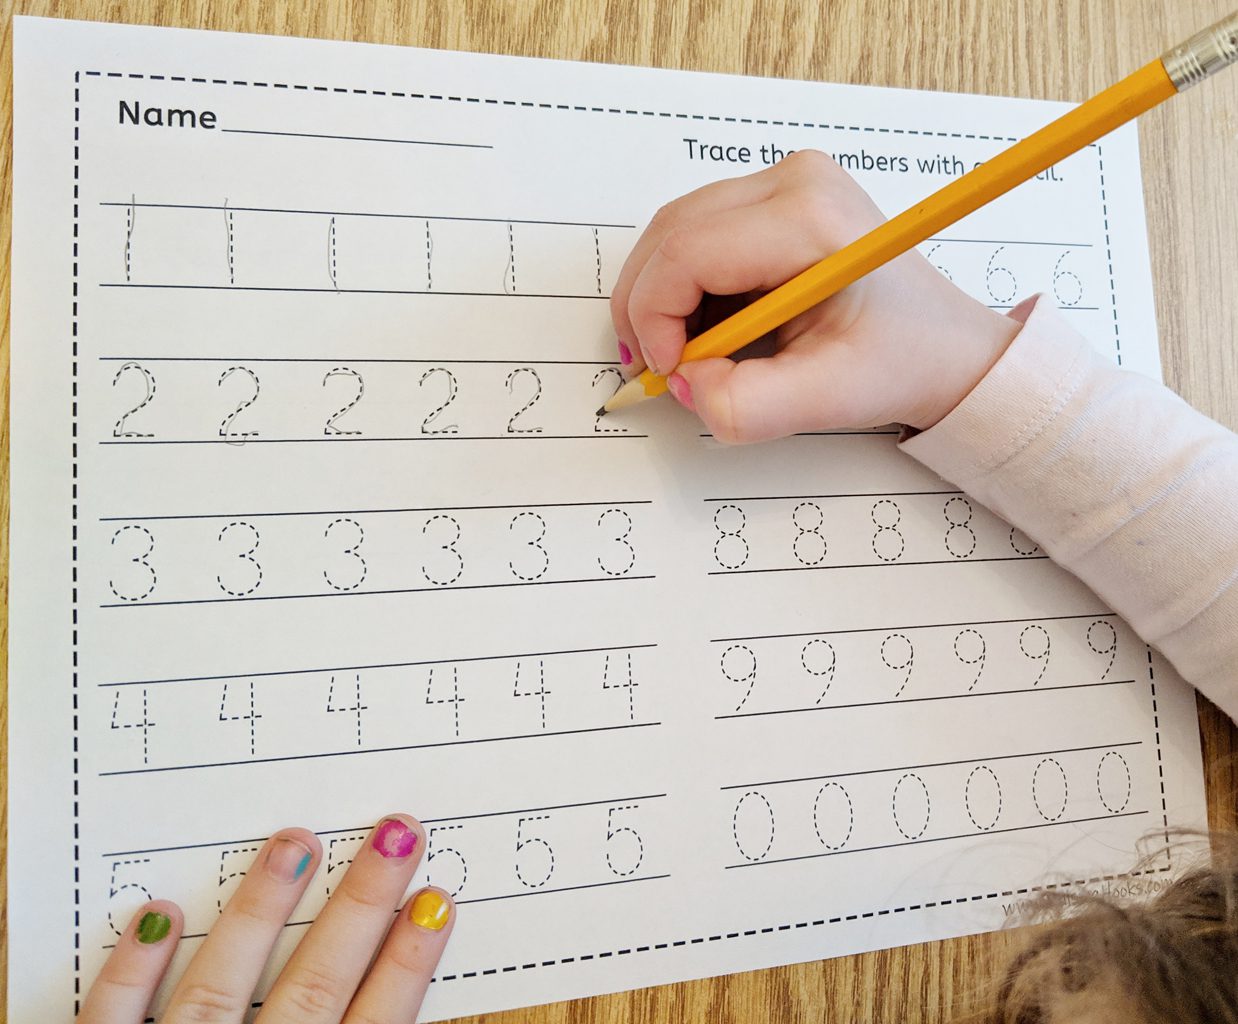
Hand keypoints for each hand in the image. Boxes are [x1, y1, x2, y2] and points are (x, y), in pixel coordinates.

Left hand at [78, 814, 453, 1023]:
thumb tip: (384, 996)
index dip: (408, 963)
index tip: (437, 902)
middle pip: (315, 987)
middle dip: (360, 908)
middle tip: (396, 835)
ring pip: (222, 987)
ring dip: (261, 913)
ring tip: (295, 843)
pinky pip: (114, 1020)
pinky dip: (135, 969)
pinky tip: (161, 911)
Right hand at [611, 149, 1021, 441]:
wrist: (940, 346)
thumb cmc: (898, 361)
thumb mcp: (825, 400)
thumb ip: (743, 404)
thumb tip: (685, 381)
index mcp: (809, 219)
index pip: (686, 252)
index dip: (655, 317)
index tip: (668, 369)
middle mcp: (793, 182)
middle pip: (669, 235)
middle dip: (647, 308)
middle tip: (659, 367)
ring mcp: (782, 183)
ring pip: (673, 235)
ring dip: (662, 299)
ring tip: (688, 352)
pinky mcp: (772, 200)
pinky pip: (694, 237)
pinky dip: (683, 289)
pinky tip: (710, 328)